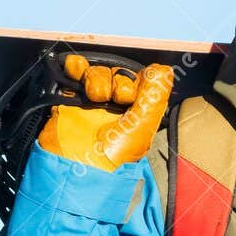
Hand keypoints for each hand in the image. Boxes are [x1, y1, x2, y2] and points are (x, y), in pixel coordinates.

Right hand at [37, 55, 173, 170]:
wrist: (72, 169)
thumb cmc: (110, 159)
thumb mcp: (139, 129)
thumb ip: (154, 98)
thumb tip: (165, 69)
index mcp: (136, 113)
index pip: (143, 81)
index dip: (141, 80)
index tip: (135, 94)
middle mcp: (116, 106)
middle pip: (120, 74)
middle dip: (119, 81)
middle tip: (116, 98)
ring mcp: (92, 101)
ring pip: (98, 72)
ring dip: (98, 77)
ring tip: (95, 96)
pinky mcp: (69, 99)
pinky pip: (74, 73)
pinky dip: (76, 66)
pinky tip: (76, 69)